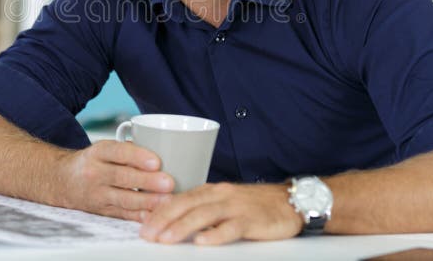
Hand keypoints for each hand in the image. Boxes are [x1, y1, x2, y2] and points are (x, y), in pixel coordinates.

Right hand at [58, 140, 174, 221]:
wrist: (62, 180)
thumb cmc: (92, 161)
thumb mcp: (104, 148)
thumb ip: (129, 149)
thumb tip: (161, 150)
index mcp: (98, 152)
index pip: (118, 152)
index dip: (138, 156)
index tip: (156, 161)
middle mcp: (94, 172)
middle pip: (122, 177)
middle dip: (147, 181)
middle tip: (169, 182)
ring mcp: (96, 194)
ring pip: (123, 198)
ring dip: (147, 201)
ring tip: (166, 200)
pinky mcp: (101, 210)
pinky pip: (122, 214)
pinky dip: (139, 215)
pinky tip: (154, 215)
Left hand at [139, 182, 302, 244]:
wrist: (290, 201)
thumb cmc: (254, 204)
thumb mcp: (224, 202)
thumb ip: (202, 208)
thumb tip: (174, 219)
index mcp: (212, 191)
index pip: (180, 199)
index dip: (160, 212)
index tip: (143, 226)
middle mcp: (221, 195)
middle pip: (187, 205)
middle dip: (164, 220)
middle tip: (147, 235)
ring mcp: (236, 206)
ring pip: (205, 215)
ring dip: (183, 227)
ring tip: (166, 239)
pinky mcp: (252, 220)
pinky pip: (232, 227)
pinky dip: (216, 234)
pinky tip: (203, 242)